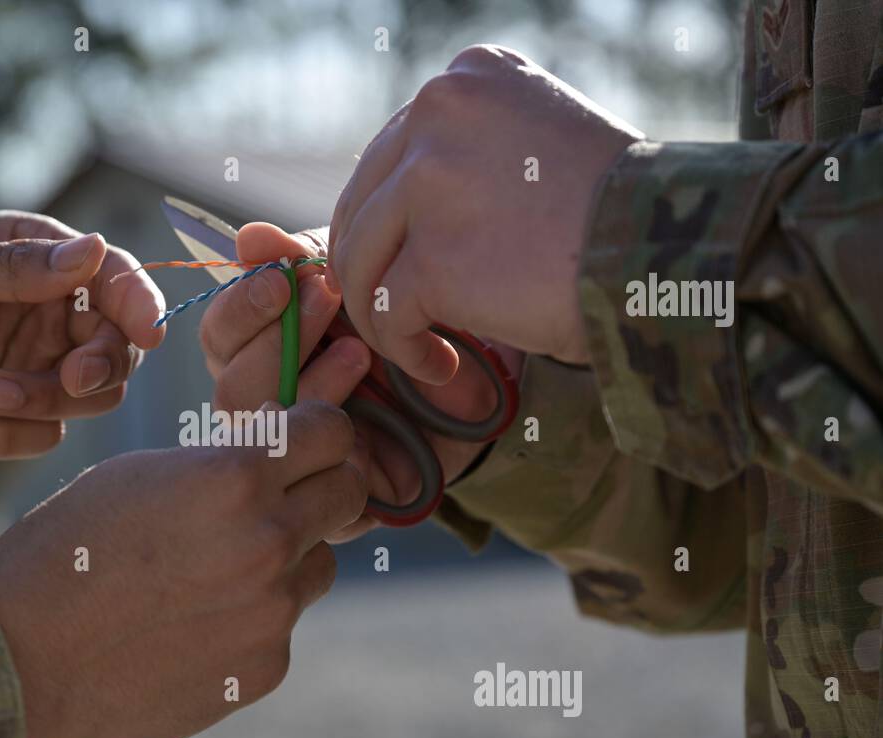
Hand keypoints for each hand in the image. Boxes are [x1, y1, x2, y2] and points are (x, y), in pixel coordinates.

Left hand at [0, 211, 164, 504]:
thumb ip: (13, 266)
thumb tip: (93, 250)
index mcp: (33, 259)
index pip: (109, 276)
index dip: (138, 301)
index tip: (148, 331)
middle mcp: (45, 313)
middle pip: (116, 343)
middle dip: (100, 364)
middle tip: (73, 378)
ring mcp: (35, 368)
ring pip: (91, 396)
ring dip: (44, 400)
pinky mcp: (17, 420)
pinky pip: (42, 437)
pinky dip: (0, 436)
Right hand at [0, 401, 365, 737]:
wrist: (21, 655)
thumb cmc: (65, 549)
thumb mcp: (142, 477)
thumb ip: (223, 465)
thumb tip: (280, 458)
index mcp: (234, 476)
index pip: (334, 430)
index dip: (322, 429)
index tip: (305, 438)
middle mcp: (267, 540)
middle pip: (349, 492)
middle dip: (325, 483)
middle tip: (287, 493)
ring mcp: (272, 610)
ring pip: (319, 563)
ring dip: (289, 557)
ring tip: (217, 570)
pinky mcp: (265, 667)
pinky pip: (282, 625)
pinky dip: (253, 618)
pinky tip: (193, 624)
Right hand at [200, 222, 520, 541]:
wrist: (493, 373)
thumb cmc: (414, 320)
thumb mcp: (358, 276)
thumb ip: (302, 258)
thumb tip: (248, 237)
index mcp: (261, 354)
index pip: (220, 338)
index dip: (240, 308)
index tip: (280, 278)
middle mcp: (271, 409)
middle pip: (232, 391)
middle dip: (276, 343)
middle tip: (327, 299)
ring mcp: (301, 460)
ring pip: (266, 438)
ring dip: (309, 384)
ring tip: (361, 351)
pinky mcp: (340, 504)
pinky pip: (316, 483)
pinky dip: (338, 443)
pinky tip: (369, 409)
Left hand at [329, 45, 641, 378]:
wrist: (673, 254)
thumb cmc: (622, 214)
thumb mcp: (542, 142)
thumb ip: (473, 153)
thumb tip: (402, 205)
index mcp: (469, 76)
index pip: (390, 155)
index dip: (389, 222)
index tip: (407, 265)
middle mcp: (439, 110)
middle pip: (363, 204)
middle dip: (370, 269)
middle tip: (397, 314)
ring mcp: (430, 181)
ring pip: (360, 258)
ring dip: (379, 313)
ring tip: (420, 345)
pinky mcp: (434, 256)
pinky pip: (382, 311)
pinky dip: (401, 347)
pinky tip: (438, 364)